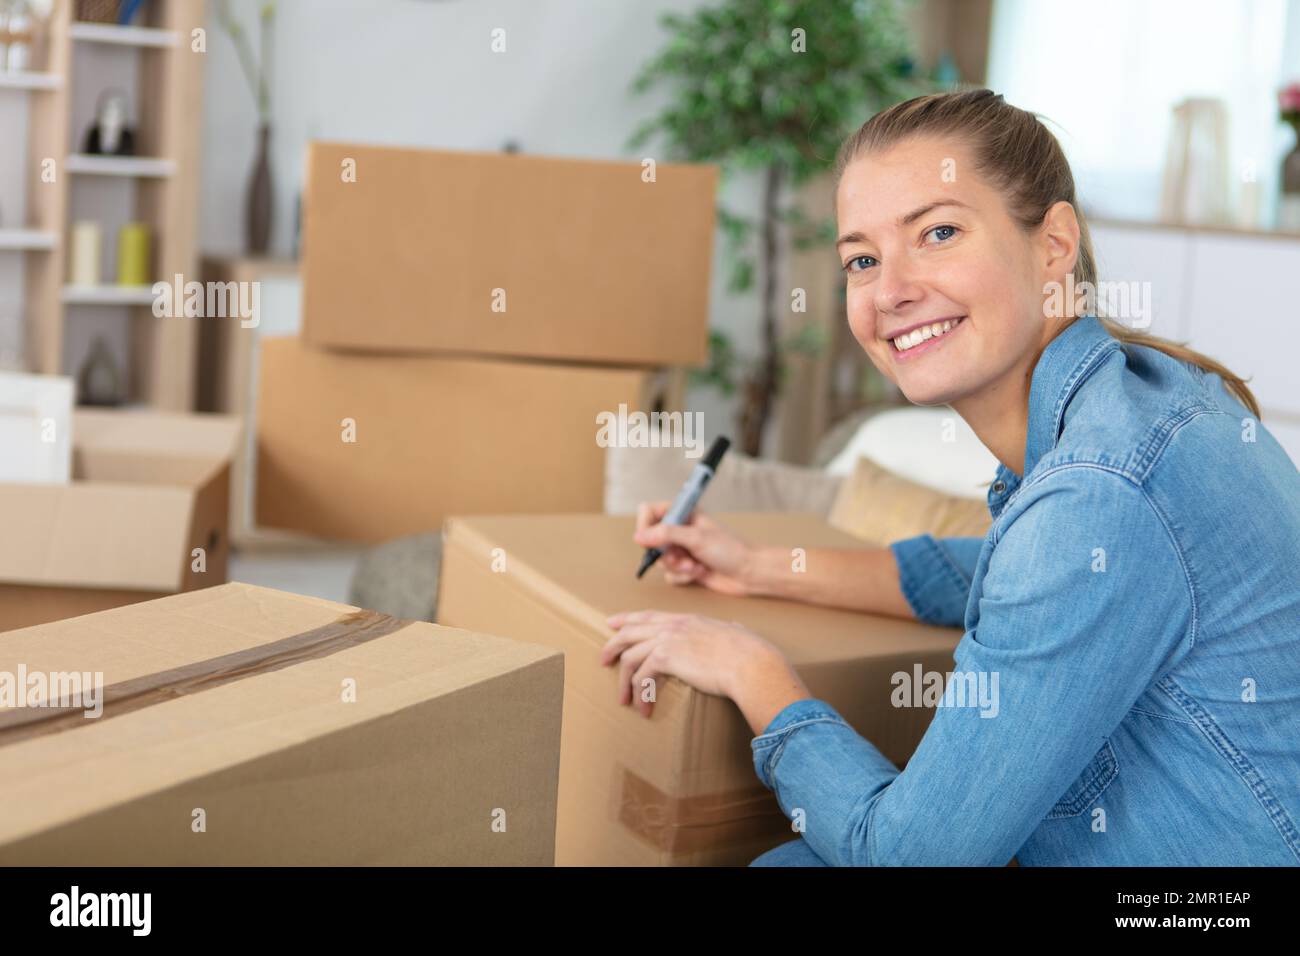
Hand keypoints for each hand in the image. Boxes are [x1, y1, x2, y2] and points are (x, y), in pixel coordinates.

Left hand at [600, 609, 802, 720]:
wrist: (750, 663)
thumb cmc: (750, 654)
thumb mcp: (736, 633)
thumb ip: (731, 630)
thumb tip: (737, 630)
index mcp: (687, 619)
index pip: (649, 615)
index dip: (627, 619)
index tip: (612, 623)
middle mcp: (673, 625)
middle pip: (630, 631)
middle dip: (612, 646)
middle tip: (604, 660)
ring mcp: (667, 639)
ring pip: (630, 657)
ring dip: (624, 681)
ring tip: (624, 699)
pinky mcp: (666, 658)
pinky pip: (641, 677)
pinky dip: (639, 694)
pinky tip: (643, 707)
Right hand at [633, 500, 755, 595]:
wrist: (749, 573)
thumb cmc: (731, 550)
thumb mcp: (696, 538)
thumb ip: (666, 534)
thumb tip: (639, 536)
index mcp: (684, 513)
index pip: (650, 512)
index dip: (645, 525)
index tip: (648, 539)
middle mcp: (680, 530)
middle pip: (652, 541)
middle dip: (666, 554)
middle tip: (681, 557)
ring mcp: (682, 550)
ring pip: (660, 561)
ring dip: (677, 567)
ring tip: (695, 567)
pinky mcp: (685, 568)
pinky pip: (669, 575)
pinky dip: (683, 577)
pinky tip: (700, 573)